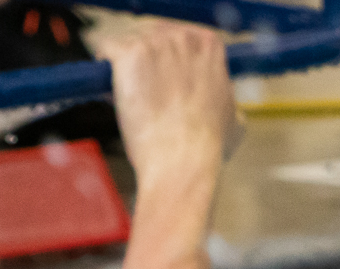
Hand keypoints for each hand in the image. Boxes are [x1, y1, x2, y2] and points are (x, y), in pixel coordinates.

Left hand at [98, 22, 241, 189]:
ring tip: (133, 101)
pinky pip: (106, 47)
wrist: (182, 161)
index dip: (168, 62)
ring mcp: (155, 43)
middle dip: (145, 63)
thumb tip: (221, 101)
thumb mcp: (233, 118)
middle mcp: (184, 37)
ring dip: (126, 68)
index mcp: (210, 46)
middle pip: (151, 37)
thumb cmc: (206, 147)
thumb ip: (223, 97)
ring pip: (128, 43)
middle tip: (146, 95)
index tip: (163, 82)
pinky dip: (105, 69)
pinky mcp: (129, 54)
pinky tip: (113, 93)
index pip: (179, 38)